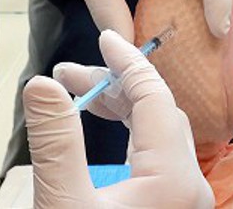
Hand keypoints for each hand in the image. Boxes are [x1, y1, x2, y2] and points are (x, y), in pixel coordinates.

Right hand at [29, 31, 212, 208]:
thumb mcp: (64, 202)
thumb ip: (55, 143)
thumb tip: (41, 87)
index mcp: (174, 179)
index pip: (156, 98)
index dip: (127, 63)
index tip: (105, 40)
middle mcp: (191, 186)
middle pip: (160, 113)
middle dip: (116, 86)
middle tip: (70, 77)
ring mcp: (186, 201)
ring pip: (162, 135)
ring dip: (124, 110)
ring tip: (82, 99)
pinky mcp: (175, 208)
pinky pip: (162, 158)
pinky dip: (134, 135)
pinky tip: (109, 129)